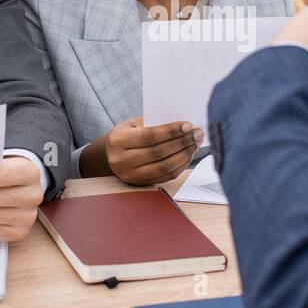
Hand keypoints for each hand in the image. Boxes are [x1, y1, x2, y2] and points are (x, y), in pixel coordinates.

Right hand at [87, 118, 201, 185]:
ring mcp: (131, 175)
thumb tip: (182, 125)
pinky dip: (180, 166)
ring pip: (164, 167)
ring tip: (195, 143)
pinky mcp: (141, 184)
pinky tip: (188, 155)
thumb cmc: (126, 134)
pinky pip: (166, 177)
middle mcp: (122, 160)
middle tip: (197, 134)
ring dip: (184, 155)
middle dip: (182, 142)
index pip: (149, 136)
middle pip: (158, 153)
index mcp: (118, 140)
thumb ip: (153, 123)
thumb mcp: (133, 124)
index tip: (188, 125)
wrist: (110, 155)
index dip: (170, 131)